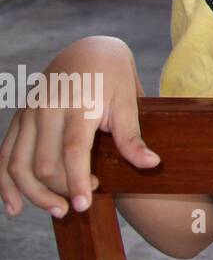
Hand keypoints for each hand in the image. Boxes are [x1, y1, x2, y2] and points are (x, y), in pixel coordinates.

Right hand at [0, 35, 159, 218]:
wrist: (89, 49)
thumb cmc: (114, 77)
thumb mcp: (128, 101)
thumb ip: (132, 136)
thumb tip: (150, 164)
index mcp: (79, 103)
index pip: (73, 151)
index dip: (76, 181)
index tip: (84, 205)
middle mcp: (47, 109)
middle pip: (44, 163)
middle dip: (60, 189)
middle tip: (82, 204)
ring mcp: (29, 113)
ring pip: (18, 164)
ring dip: (33, 194)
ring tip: (57, 211)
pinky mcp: (19, 117)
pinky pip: (4, 155)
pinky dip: (6, 183)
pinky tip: (13, 206)